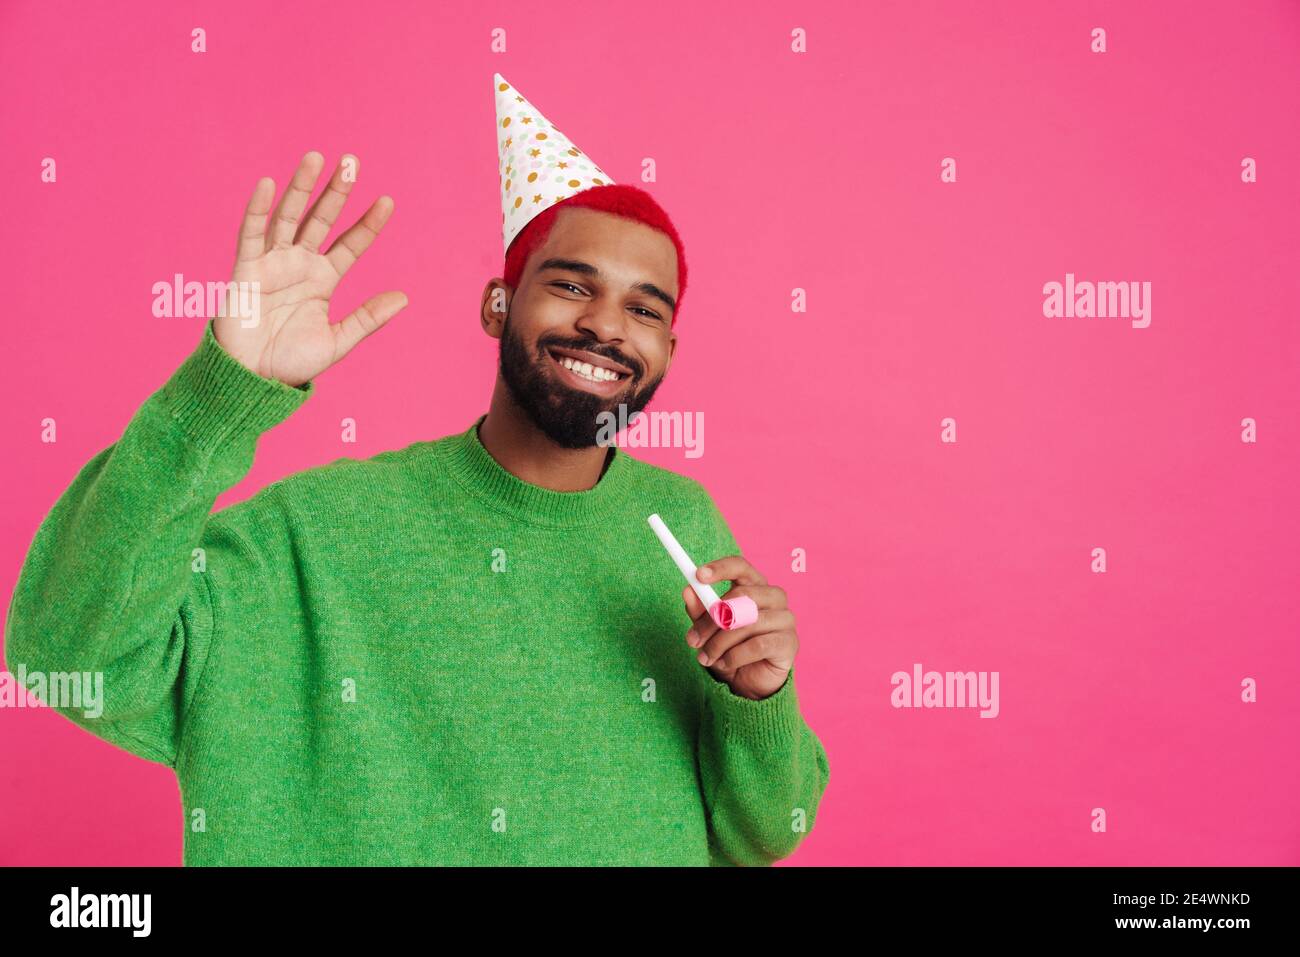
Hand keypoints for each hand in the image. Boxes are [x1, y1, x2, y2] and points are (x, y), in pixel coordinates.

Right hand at [212, 151, 407, 386]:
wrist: (252, 380)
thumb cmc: (291, 363)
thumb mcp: (338, 341)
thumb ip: (367, 318)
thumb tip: (404, 299)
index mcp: (324, 280)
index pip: (350, 244)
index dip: (368, 224)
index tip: (388, 201)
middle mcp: (299, 264)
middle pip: (321, 219)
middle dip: (335, 192)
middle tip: (351, 161)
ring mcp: (273, 263)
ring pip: (289, 217)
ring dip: (301, 187)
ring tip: (316, 158)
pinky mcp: (246, 270)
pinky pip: (252, 234)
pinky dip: (259, 209)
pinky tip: (269, 183)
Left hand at [683, 556, 797, 699]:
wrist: (749, 683)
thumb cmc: (730, 648)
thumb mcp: (709, 630)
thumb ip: (700, 611)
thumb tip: (688, 590)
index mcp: (755, 586)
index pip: (741, 566)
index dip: (720, 568)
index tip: (698, 576)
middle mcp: (774, 597)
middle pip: (741, 596)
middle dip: (710, 620)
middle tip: (692, 640)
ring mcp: (785, 619)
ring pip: (746, 623)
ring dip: (719, 643)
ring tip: (706, 658)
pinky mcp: (789, 642)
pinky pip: (757, 645)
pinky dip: (734, 656)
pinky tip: (725, 664)